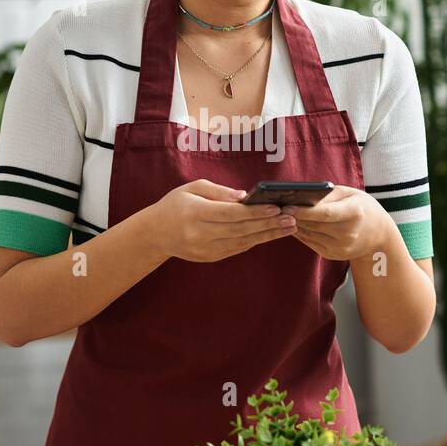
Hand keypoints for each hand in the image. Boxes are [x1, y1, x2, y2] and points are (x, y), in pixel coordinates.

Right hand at [148, 178, 296, 262]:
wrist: (155, 233)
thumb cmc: (176, 204)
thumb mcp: (192, 188)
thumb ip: (219, 191)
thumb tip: (245, 197)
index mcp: (195, 213)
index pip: (230, 214)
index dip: (254, 212)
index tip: (276, 207)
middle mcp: (199, 234)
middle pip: (240, 230)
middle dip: (268, 224)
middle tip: (291, 218)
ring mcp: (204, 249)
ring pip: (242, 242)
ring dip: (267, 235)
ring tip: (288, 227)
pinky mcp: (209, 258)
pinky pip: (236, 249)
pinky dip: (255, 241)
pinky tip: (270, 234)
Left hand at [281, 186, 387, 260]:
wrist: (378, 234)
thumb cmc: (361, 207)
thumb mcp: (349, 194)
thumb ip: (326, 194)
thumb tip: (299, 195)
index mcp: (354, 213)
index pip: (325, 214)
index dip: (304, 211)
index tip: (286, 206)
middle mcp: (348, 233)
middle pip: (314, 225)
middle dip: (293, 217)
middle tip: (275, 208)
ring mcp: (341, 247)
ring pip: (309, 234)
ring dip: (293, 225)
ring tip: (279, 215)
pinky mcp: (333, 255)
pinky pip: (310, 242)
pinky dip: (300, 233)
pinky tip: (291, 224)